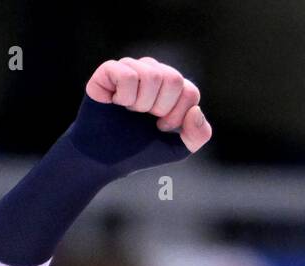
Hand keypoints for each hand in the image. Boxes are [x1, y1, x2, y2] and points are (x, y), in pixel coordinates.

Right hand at [85, 56, 210, 153]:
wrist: (106, 157)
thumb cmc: (141, 150)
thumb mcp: (178, 149)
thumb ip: (198, 135)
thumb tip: (196, 111)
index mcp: (172, 88)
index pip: (190, 92)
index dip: (178, 115)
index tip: (161, 127)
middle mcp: (153, 72)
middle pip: (173, 78)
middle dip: (161, 108)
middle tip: (144, 118)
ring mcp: (131, 68)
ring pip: (151, 75)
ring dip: (141, 103)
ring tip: (130, 111)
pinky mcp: (108, 70)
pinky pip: (127, 74)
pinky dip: (124, 96)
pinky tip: (116, 103)